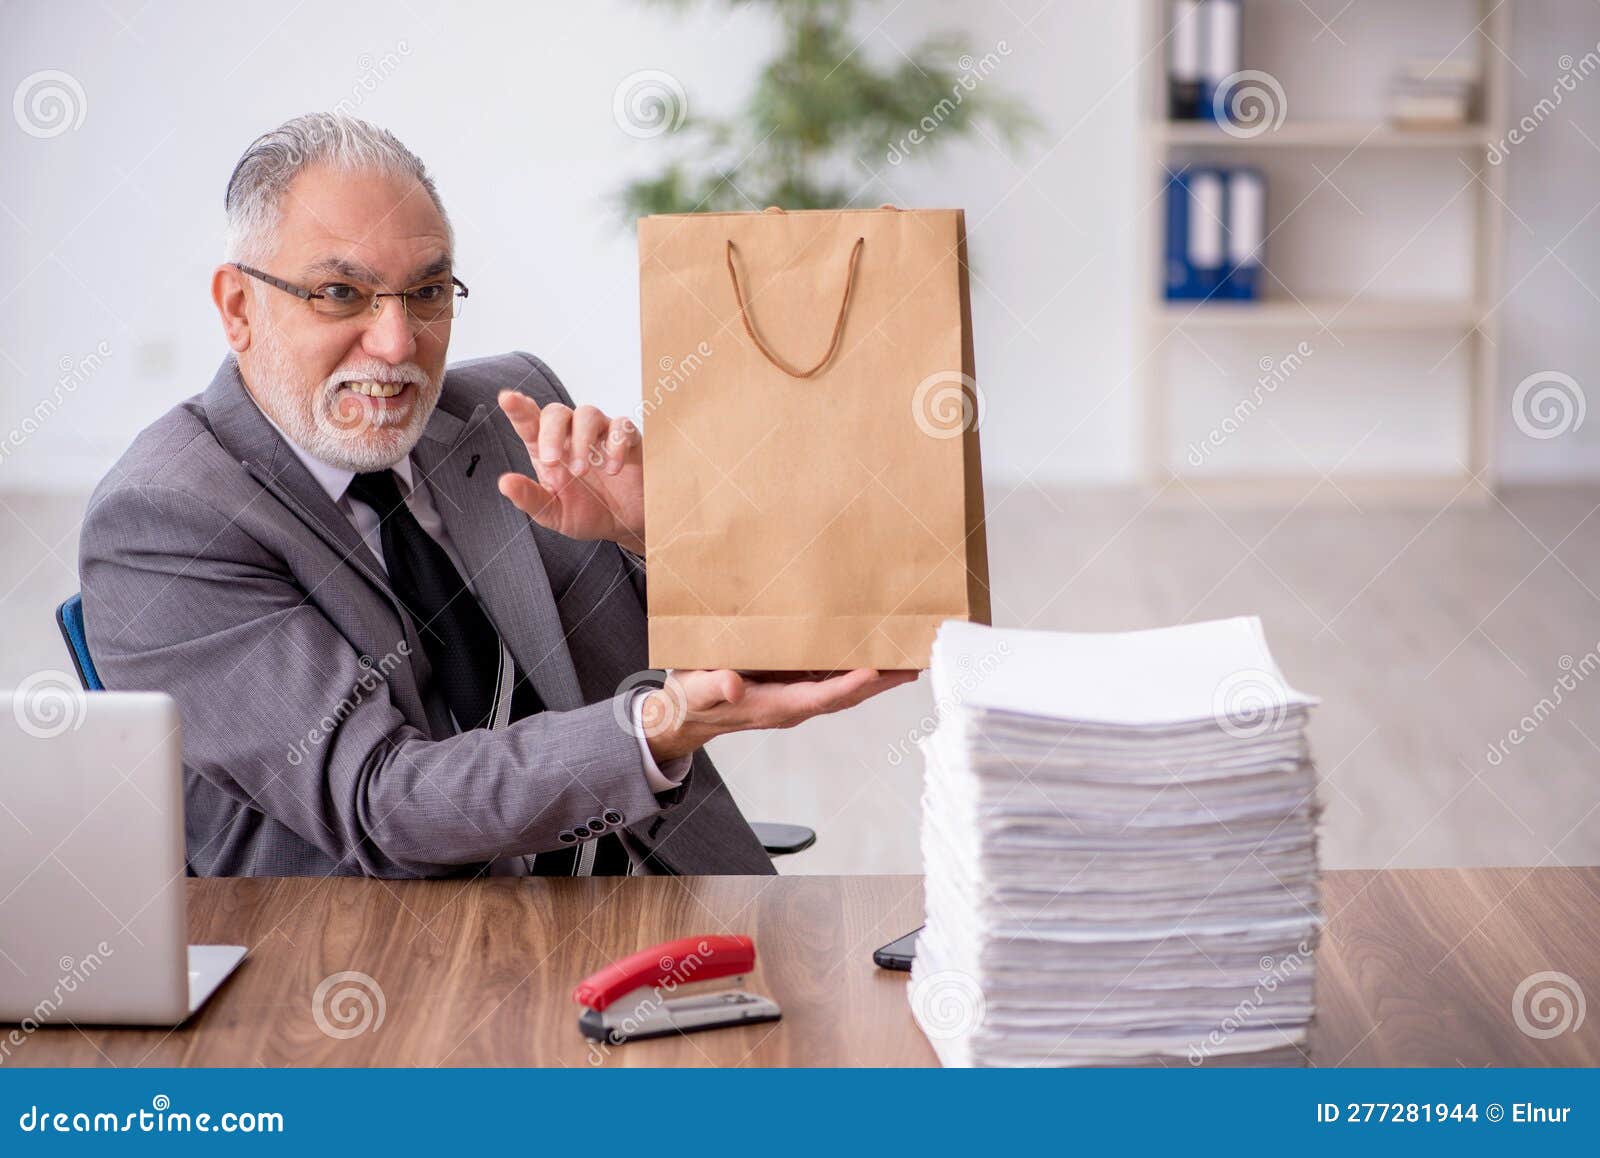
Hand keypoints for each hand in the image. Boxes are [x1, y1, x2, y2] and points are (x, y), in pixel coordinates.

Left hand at [496, 391, 644, 553]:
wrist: (626, 526)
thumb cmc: (587, 514)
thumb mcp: (554, 514)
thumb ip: (530, 499)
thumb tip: (504, 483)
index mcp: (547, 450)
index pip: (529, 422)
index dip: (518, 409)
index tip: (507, 399)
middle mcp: (572, 436)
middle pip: (556, 412)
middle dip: (551, 433)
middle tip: (552, 461)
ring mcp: (601, 435)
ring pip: (587, 413)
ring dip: (582, 440)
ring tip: (581, 471)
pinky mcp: (628, 440)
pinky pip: (622, 427)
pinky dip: (616, 444)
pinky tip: (612, 469)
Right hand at [639, 669, 919, 763]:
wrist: (684, 715)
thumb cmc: (688, 700)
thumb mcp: (694, 690)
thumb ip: (712, 686)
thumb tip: (733, 686)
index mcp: (773, 706)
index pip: (820, 698)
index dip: (849, 686)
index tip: (876, 670)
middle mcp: (792, 706)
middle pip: (845, 696)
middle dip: (880, 682)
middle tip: (914, 663)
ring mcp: (795, 699)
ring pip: (844, 689)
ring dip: (877, 677)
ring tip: (908, 657)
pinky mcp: (792, 689)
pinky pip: (832, 680)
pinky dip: (856, 669)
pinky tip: (873, 653)